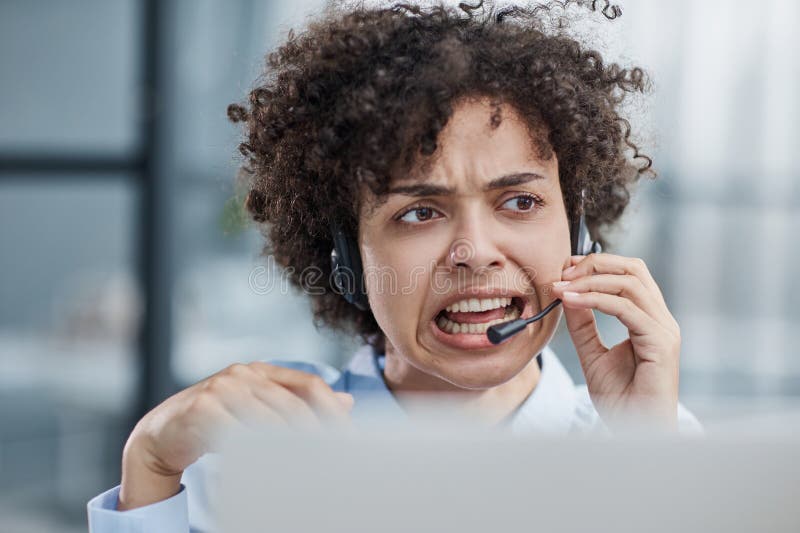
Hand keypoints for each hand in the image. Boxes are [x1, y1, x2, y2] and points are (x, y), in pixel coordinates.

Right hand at [119, 363, 353, 509]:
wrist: (161, 435)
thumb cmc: (214, 423)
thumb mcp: (258, 410)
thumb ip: (297, 404)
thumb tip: (348, 402)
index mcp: (262, 371)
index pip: (310, 385)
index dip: (334, 411)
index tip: (353, 439)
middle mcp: (243, 374)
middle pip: (294, 404)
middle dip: (319, 435)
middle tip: (337, 461)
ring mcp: (221, 388)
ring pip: (269, 420)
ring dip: (292, 448)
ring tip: (312, 470)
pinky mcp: (200, 408)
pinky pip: (237, 434)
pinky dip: (256, 453)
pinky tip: (271, 470)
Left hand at [550, 253, 679, 431]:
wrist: (635, 431)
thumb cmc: (620, 399)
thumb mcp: (592, 354)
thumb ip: (582, 325)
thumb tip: (565, 293)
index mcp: (649, 318)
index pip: (630, 274)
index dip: (598, 264)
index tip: (565, 267)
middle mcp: (661, 319)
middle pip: (634, 269)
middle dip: (596, 263)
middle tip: (563, 272)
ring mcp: (664, 330)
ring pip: (630, 284)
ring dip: (590, 281)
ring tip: (562, 288)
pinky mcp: (661, 343)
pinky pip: (626, 309)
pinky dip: (595, 300)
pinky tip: (571, 302)